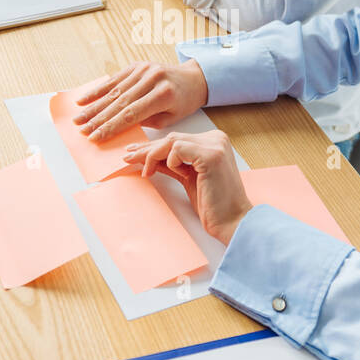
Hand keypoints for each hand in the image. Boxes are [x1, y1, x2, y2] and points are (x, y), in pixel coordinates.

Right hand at [74, 59, 208, 140]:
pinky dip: (98, 90)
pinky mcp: (136, 65)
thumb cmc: (183, 102)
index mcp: (164, 94)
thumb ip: (146, 121)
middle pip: (119, 102)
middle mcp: (152, 79)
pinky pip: (114, 79)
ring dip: (94, 106)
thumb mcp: (171, 118)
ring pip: (114, 91)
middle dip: (98, 119)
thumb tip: (119, 127)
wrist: (194, 78)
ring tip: (78, 119)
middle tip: (82, 130)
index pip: (131, 114)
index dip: (111, 127)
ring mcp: (143, 70)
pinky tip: (84, 99)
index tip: (96, 137)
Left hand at [123, 130, 251, 244]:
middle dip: (147, 149)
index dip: (153, 147)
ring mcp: (215, 145)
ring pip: (171, 141)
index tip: (134, 154)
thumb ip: (173, 164)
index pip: (177, 139)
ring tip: (145, 171)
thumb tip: (149, 157)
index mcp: (214, 142)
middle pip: (172, 138)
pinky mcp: (210, 155)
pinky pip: (177, 149)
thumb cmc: (212, 204)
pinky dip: (169, 161)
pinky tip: (172, 173)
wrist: (231, 221)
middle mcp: (216, 139)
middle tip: (127, 158)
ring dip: (153, 156)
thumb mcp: (189, 178)